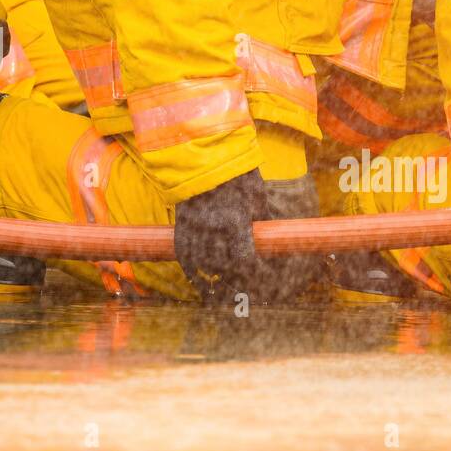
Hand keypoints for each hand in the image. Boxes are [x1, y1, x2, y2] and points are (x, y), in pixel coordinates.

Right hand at [173, 169, 313, 304]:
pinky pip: (185, 258)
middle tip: (249, 291)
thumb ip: (259, 224)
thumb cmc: (239, 175)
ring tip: (228, 292)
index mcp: (234, 220)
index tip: (263, 279)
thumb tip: (269, 246)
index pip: (244, 260)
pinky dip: (195, 275)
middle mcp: (212, 227)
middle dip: (238, 281)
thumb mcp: (257, 199)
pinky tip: (204, 286)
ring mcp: (194, 228)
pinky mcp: (181, 227)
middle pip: (225, 267)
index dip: (255, 274)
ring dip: (218, 280)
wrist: (205, 158)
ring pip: (205, 266)